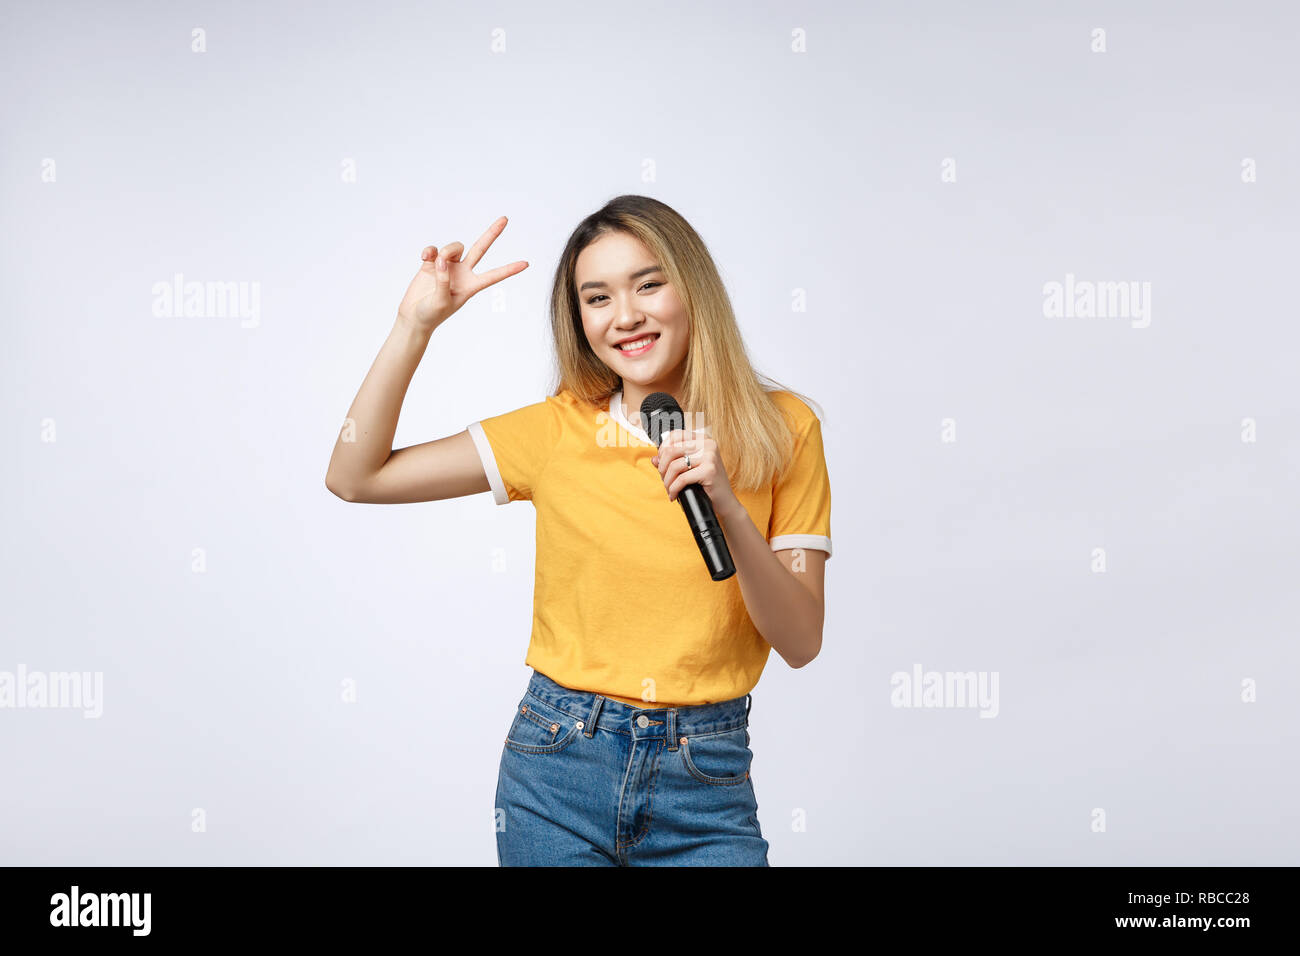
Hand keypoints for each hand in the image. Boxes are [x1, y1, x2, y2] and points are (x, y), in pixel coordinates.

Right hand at [396, 216, 527, 331]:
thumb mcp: (441, 302)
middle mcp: (463, 273)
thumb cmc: (431, 315)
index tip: (526, 264)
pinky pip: (434, 249)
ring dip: (446, 250)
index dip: (509, 270)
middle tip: (505, 219)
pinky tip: (424, 258)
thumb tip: (442, 260)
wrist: (414, 317)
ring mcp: (448, 266)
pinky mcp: (432, 263)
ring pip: (454, 247)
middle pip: (481, 249)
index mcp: (471, 286)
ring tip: (435, 262)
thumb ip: (443, 280)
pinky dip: (430, 251)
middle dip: (492, 234)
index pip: (494, 275)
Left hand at [651, 429, 742, 520]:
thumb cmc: (707, 485)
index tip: (661, 463)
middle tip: (665, 480)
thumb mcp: (689, 469)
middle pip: (671, 450)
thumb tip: (654, 459)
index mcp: (703, 439)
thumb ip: (672, 462)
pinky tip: (674, 495)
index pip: (675, 435)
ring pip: (674, 465)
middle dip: (662, 468)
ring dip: (667, 481)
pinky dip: (673, 489)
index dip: (663, 449)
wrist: (725, 502)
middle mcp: (707, 444)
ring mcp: (710, 456)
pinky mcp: (709, 470)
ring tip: (669, 489)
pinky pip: (682, 478)